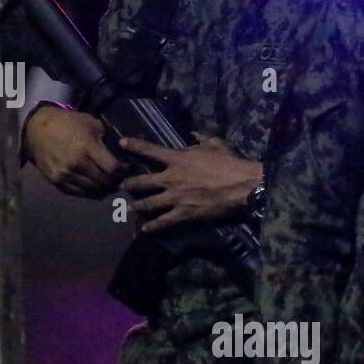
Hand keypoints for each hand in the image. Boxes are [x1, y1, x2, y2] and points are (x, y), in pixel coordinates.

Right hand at [23, 106, 126, 197]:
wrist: (36, 129)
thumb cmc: (67, 123)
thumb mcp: (90, 123)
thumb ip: (106, 138)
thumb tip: (121, 152)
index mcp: (86, 146)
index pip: (111, 168)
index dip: (122, 169)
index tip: (126, 166)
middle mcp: (76, 164)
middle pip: (103, 182)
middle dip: (114, 180)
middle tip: (118, 177)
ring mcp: (65, 174)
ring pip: (92, 190)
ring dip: (102, 188)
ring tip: (107, 182)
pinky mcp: (56, 181)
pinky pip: (78, 192)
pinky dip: (88, 191)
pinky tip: (93, 185)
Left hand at [117, 134, 261, 232]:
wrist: (243, 186)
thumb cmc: (230, 162)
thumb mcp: (215, 143)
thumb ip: (200, 138)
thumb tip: (192, 133)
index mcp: (178, 159)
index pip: (150, 150)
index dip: (134, 145)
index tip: (122, 143)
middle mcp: (171, 178)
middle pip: (143, 181)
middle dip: (129, 183)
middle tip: (120, 185)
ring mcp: (176, 197)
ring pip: (148, 203)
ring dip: (136, 206)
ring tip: (128, 210)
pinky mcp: (184, 213)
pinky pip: (164, 221)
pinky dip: (153, 226)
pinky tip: (144, 230)